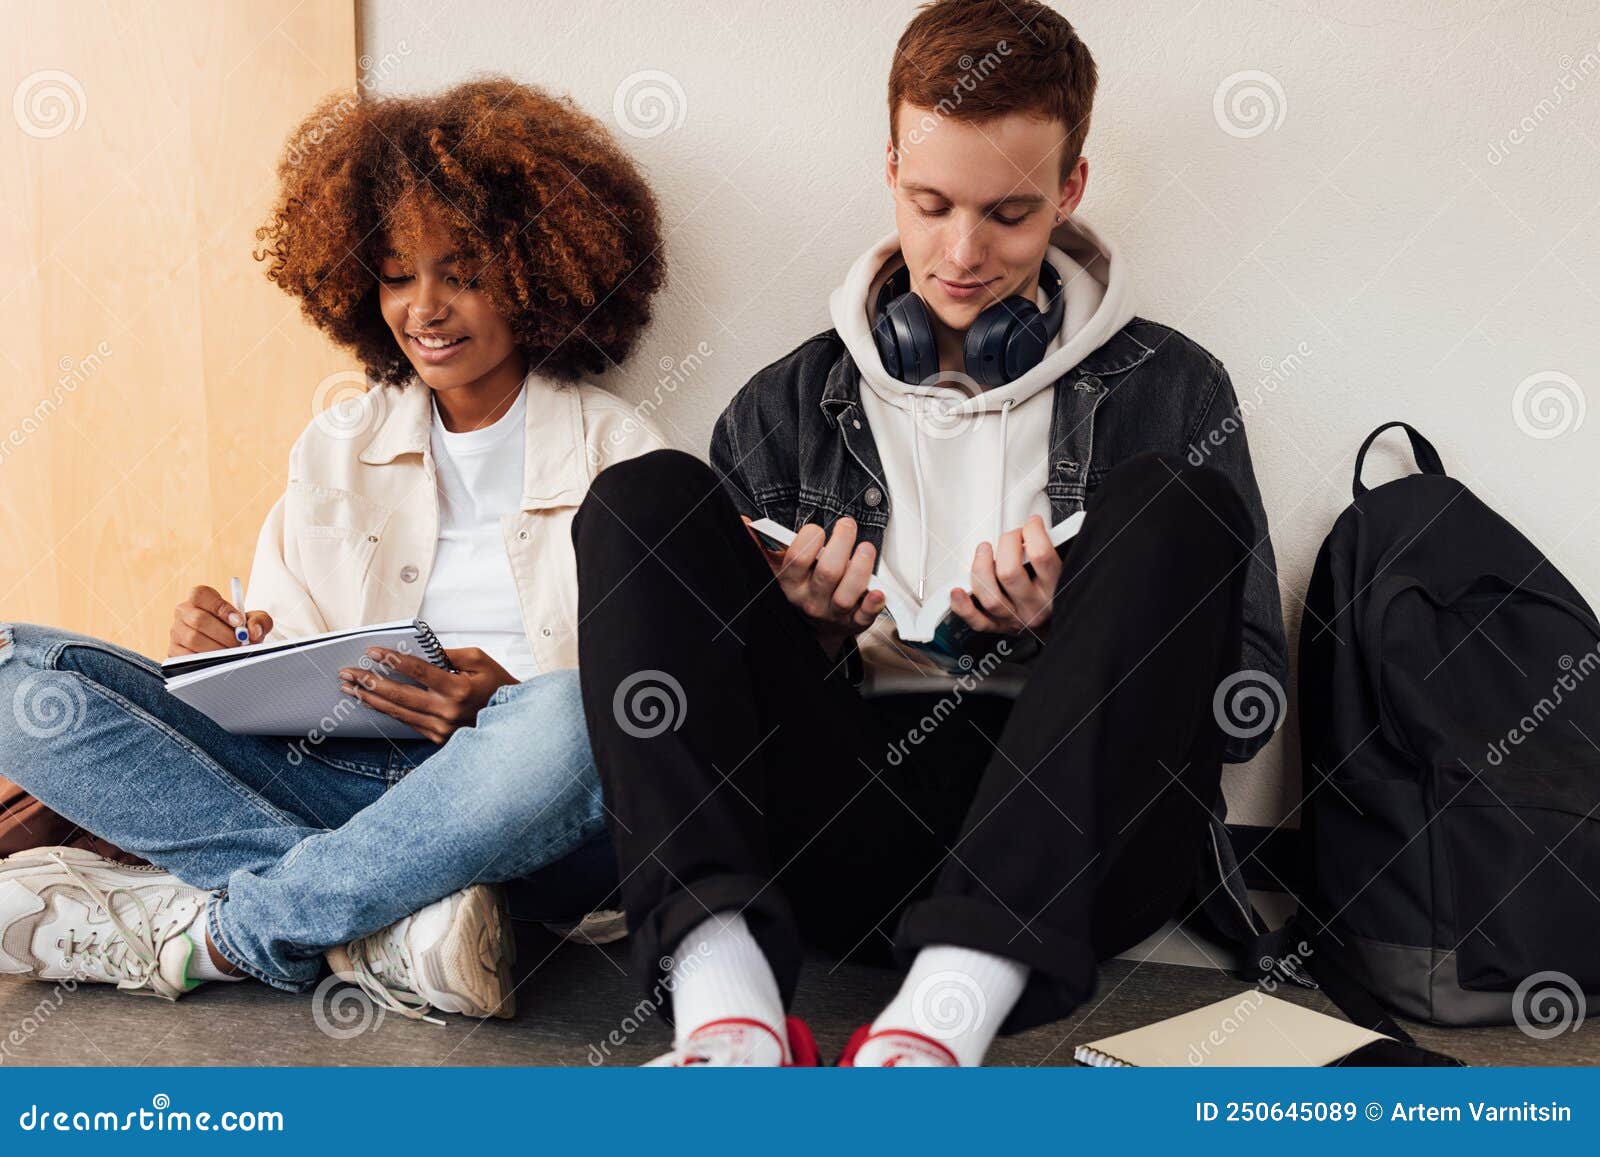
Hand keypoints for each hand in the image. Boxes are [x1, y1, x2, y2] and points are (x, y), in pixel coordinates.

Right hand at [169, 585, 272, 654]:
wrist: (228, 644)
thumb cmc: (238, 628)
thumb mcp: (253, 620)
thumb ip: (259, 620)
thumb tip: (253, 631)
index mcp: (199, 598)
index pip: (201, 595)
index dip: (221, 608)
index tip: (239, 622)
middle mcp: (183, 612)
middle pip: (199, 620)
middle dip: (224, 634)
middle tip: (241, 644)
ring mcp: (176, 631)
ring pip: (193, 639)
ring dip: (217, 649)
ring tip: (233, 653)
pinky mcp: (174, 651)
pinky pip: (187, 656)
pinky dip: (206, 660)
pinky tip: (220, 660)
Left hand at [338, 646, 516, 743]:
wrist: (512, 720)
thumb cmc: (497, 686)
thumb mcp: (479, 660)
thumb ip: (447, 655)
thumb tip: (419, 650)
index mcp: (458, 689)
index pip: (418, 671)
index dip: (393, 660)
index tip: (372, 651)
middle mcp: (447, 712)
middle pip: (399, 695)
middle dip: (369, 682)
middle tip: (348, 672)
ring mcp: (441, 728)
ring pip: (397, 712)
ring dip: (371, 698)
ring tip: (350, 688)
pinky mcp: (438, 738)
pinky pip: (406, 722)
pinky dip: (387, 711)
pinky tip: (371, 701)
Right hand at [746, 516, 884, 656]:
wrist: (812, 628)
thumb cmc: (800, 588)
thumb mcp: (777, 568)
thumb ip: (763, 544)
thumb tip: (744, 522)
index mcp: (791, 583)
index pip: (797, 558)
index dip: (810, 538)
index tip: (817, 530)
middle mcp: (811, 599)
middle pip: (828, 572)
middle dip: (842, 543)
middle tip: (848, 526)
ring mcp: (832, 613)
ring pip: (847, 594)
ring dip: (860, 568)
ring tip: (865, 549)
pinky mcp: (853, 622)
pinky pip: (864, 616)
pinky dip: (874, 604)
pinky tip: (878, 591)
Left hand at [949, 515, 1062, 635]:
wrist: (1061, 629)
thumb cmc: (1060, 595)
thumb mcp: (1067, 571)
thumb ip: (1054, 548)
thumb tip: (1040, 523)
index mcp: (1055, 589)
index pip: (1041, 556)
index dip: (1033, 532)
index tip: (1032, 524)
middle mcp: (1034, 606)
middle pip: (1009, 573)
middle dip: (1006, 545)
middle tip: (1010, 537)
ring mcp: (1014, 619)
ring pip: (990, 596)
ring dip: (981, 568)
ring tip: (984, 550)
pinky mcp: (998, 627)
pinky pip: (977, 621)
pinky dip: (963, 606)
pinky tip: (957, 590)